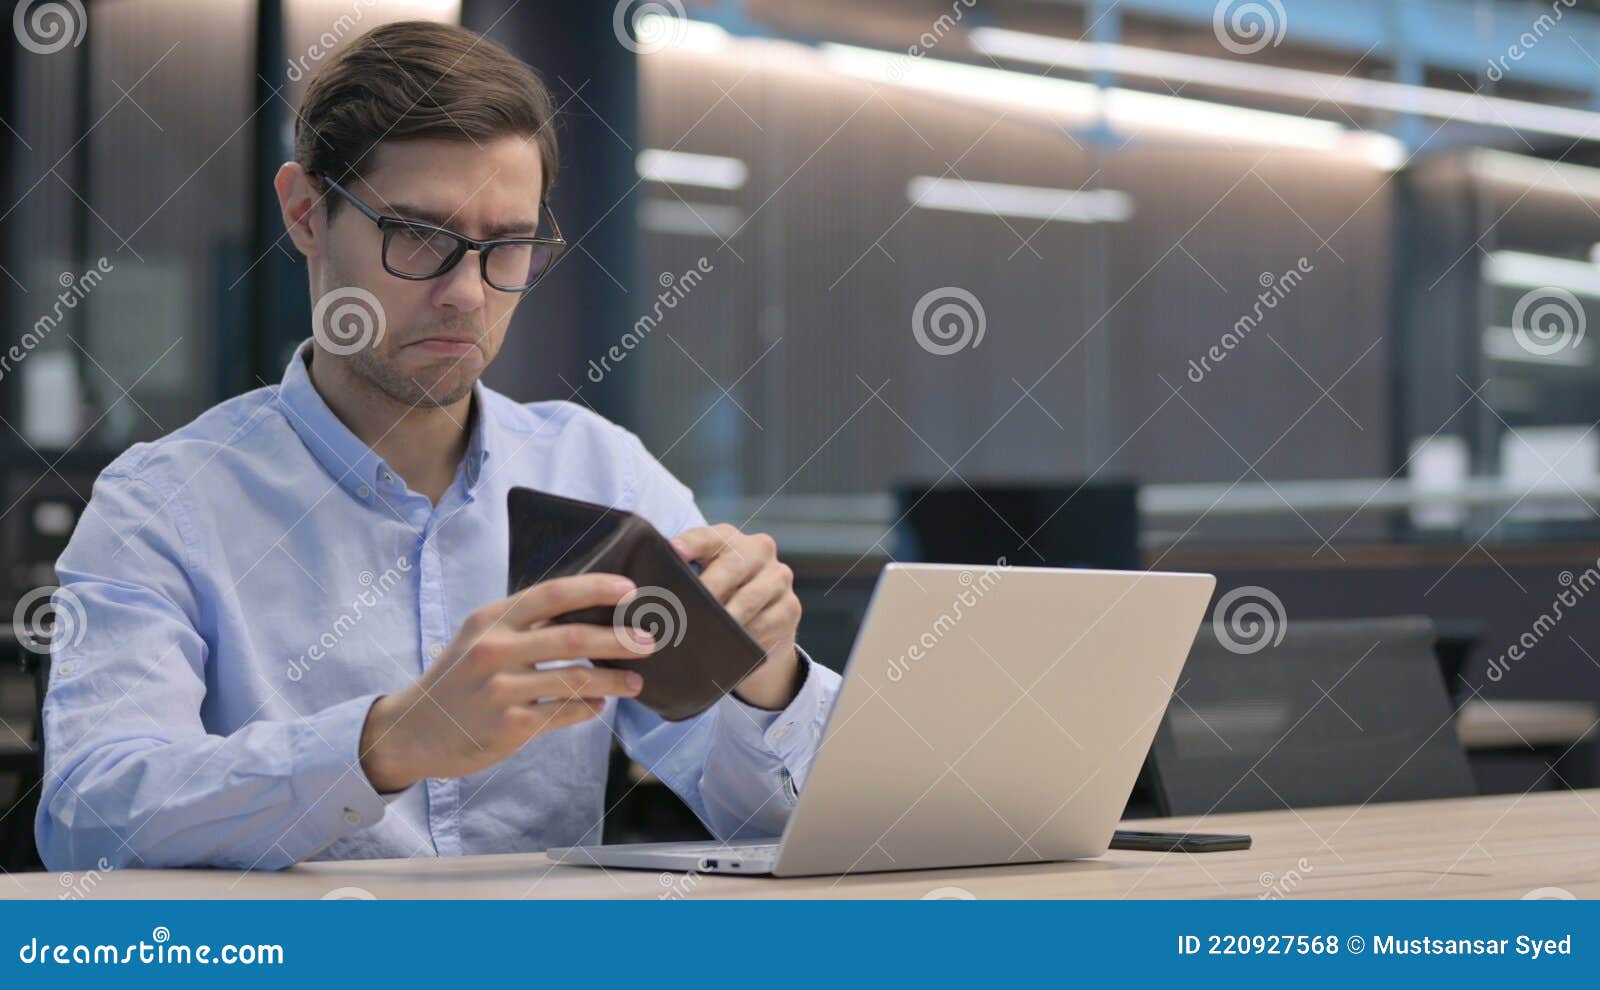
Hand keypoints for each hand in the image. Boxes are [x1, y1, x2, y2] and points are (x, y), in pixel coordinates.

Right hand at [358, 573, 655, 792]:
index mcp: (491, 619)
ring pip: (575, 681)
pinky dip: (590, 709)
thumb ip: (527, 624)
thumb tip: (589, 611)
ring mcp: (501, 690)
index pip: (551, 593)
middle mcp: (494, 650)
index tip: (630, 589)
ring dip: (614, 681)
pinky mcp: (509, 727)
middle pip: (571, 639)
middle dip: (618, 639)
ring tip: (636, 681)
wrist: (413, 729)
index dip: (595, 588)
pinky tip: (602, 705)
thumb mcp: (481, 637)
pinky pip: (564, 714)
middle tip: (649, 640)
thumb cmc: (459, 678)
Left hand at [672, 523, 803, 709]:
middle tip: (681, 614)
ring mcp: (779, 577)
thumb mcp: (702, 582)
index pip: (707, 536)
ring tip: (699, 637)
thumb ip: (681, 577)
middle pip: (731, 567)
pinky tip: (726, 649)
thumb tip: (640, 589)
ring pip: (748, 600)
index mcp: (729, 538)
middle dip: (706, 592)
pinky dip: (744, 638)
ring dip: (723, 621)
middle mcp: (759, 550)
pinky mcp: (791, 607)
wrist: (761, 627)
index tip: (673, 552)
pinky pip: (765, 625)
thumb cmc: (719, 600)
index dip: (690, 543)